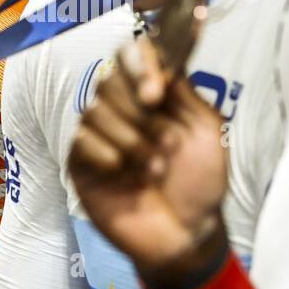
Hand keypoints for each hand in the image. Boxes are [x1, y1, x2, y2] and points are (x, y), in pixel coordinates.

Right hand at [67, 35, 229, 288]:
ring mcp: (98, 135)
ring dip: (132, 141)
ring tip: (157, 170)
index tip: (157, 90)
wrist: (188, 233)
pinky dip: (108, 157)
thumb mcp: (207, 131)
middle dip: (142, 112)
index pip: (132, 55)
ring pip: (95, 111)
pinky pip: (81, 142)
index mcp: (152, 94)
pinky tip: (128, 178)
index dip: (139, 62)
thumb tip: (164, 59)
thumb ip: (185, 93)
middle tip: (170, 142)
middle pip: (109, 80)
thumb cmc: (200, 181)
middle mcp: (122, 108)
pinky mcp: (81, 163)